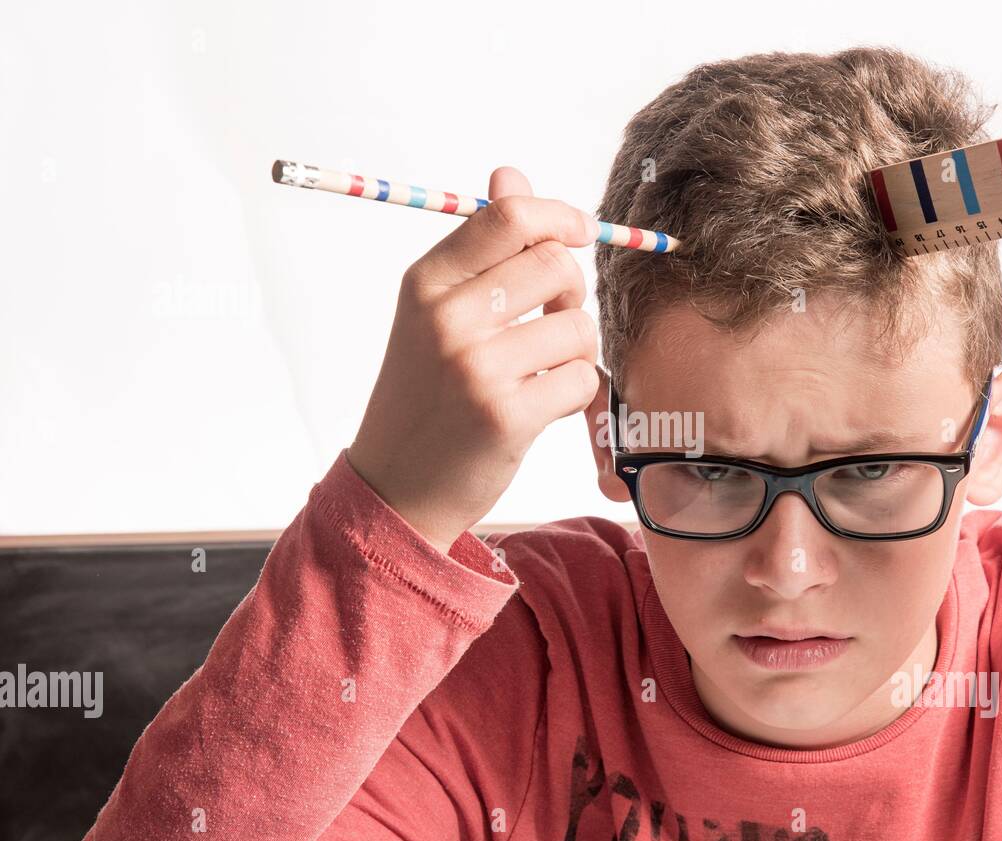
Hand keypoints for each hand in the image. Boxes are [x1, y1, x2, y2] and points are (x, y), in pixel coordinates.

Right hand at [348, 167, 600, 551]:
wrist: (397, 485)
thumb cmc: (426, 392)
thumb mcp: (434, 312)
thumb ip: (480, 244)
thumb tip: (509, 172)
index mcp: (426, 283)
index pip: (508, 217)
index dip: (559, 216)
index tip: (579, 231)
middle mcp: (447, 319)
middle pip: (555, 266)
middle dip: (570, 291)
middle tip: (551, 320)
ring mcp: (477, 368)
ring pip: (577, 327)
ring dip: (574, 351)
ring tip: (539, 372)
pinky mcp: (508, 416)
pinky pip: (582, 379)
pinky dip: (574, 393)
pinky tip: (539, 406)